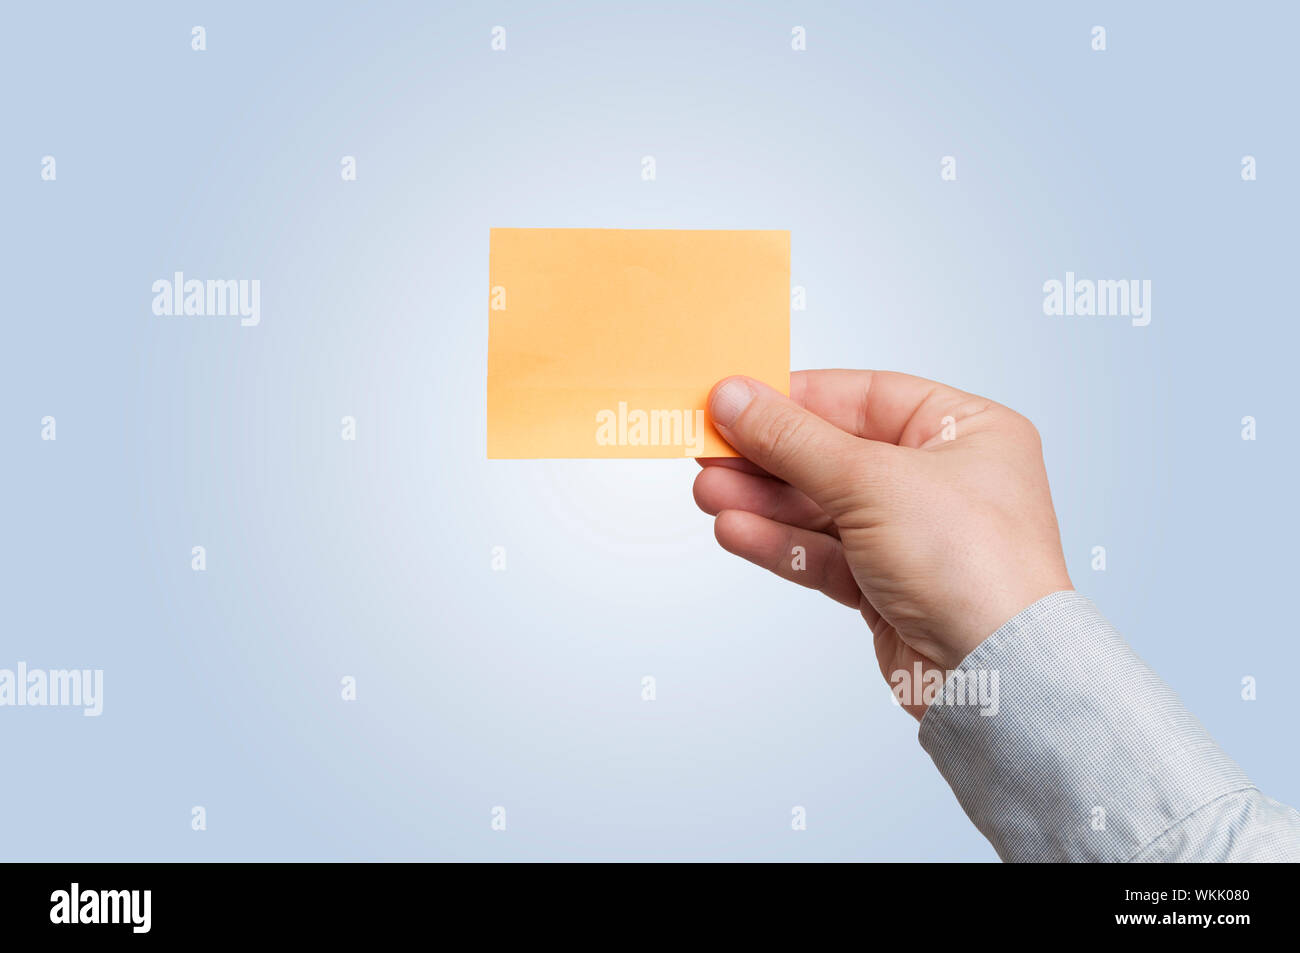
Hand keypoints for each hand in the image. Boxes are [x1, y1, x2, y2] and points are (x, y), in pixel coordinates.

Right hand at [693, 370, 1072, 719]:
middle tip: (706, 450)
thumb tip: (734, 398)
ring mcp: (914, 535)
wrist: (998, 679)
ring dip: (763, 501)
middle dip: (766, 456)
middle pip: (833, 453)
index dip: (794, 397)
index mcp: (964, 430)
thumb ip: (793, 439)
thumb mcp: (871, 481)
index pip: (863, 397)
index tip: (733, 399)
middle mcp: (942, 478)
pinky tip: (736, 530)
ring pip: (821, 507)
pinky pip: (824, 552)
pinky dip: (780, 542)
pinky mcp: (888, 586)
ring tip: (707, 493)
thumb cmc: (973, 565)